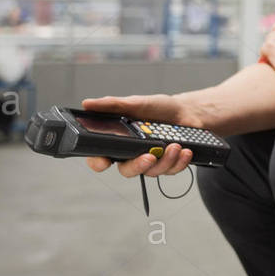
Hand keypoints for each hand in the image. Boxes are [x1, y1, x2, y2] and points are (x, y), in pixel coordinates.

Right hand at [80, 94, 199, 177]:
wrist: (187, 111)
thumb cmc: (159, 108)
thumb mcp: (135, 103)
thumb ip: (113, 105)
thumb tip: (87, 104)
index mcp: (120, 140)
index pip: (101, 156)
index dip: (98, 162)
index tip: (104, 162)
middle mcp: (133, 153)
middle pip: (127, 170)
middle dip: (138, 165)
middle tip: (150, 156)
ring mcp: (152, 160)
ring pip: (152, 172)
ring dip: (165, 161)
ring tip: (175, 146)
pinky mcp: (169, 164)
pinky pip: (171, 170)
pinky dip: (179, 162)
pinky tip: (184, 151)